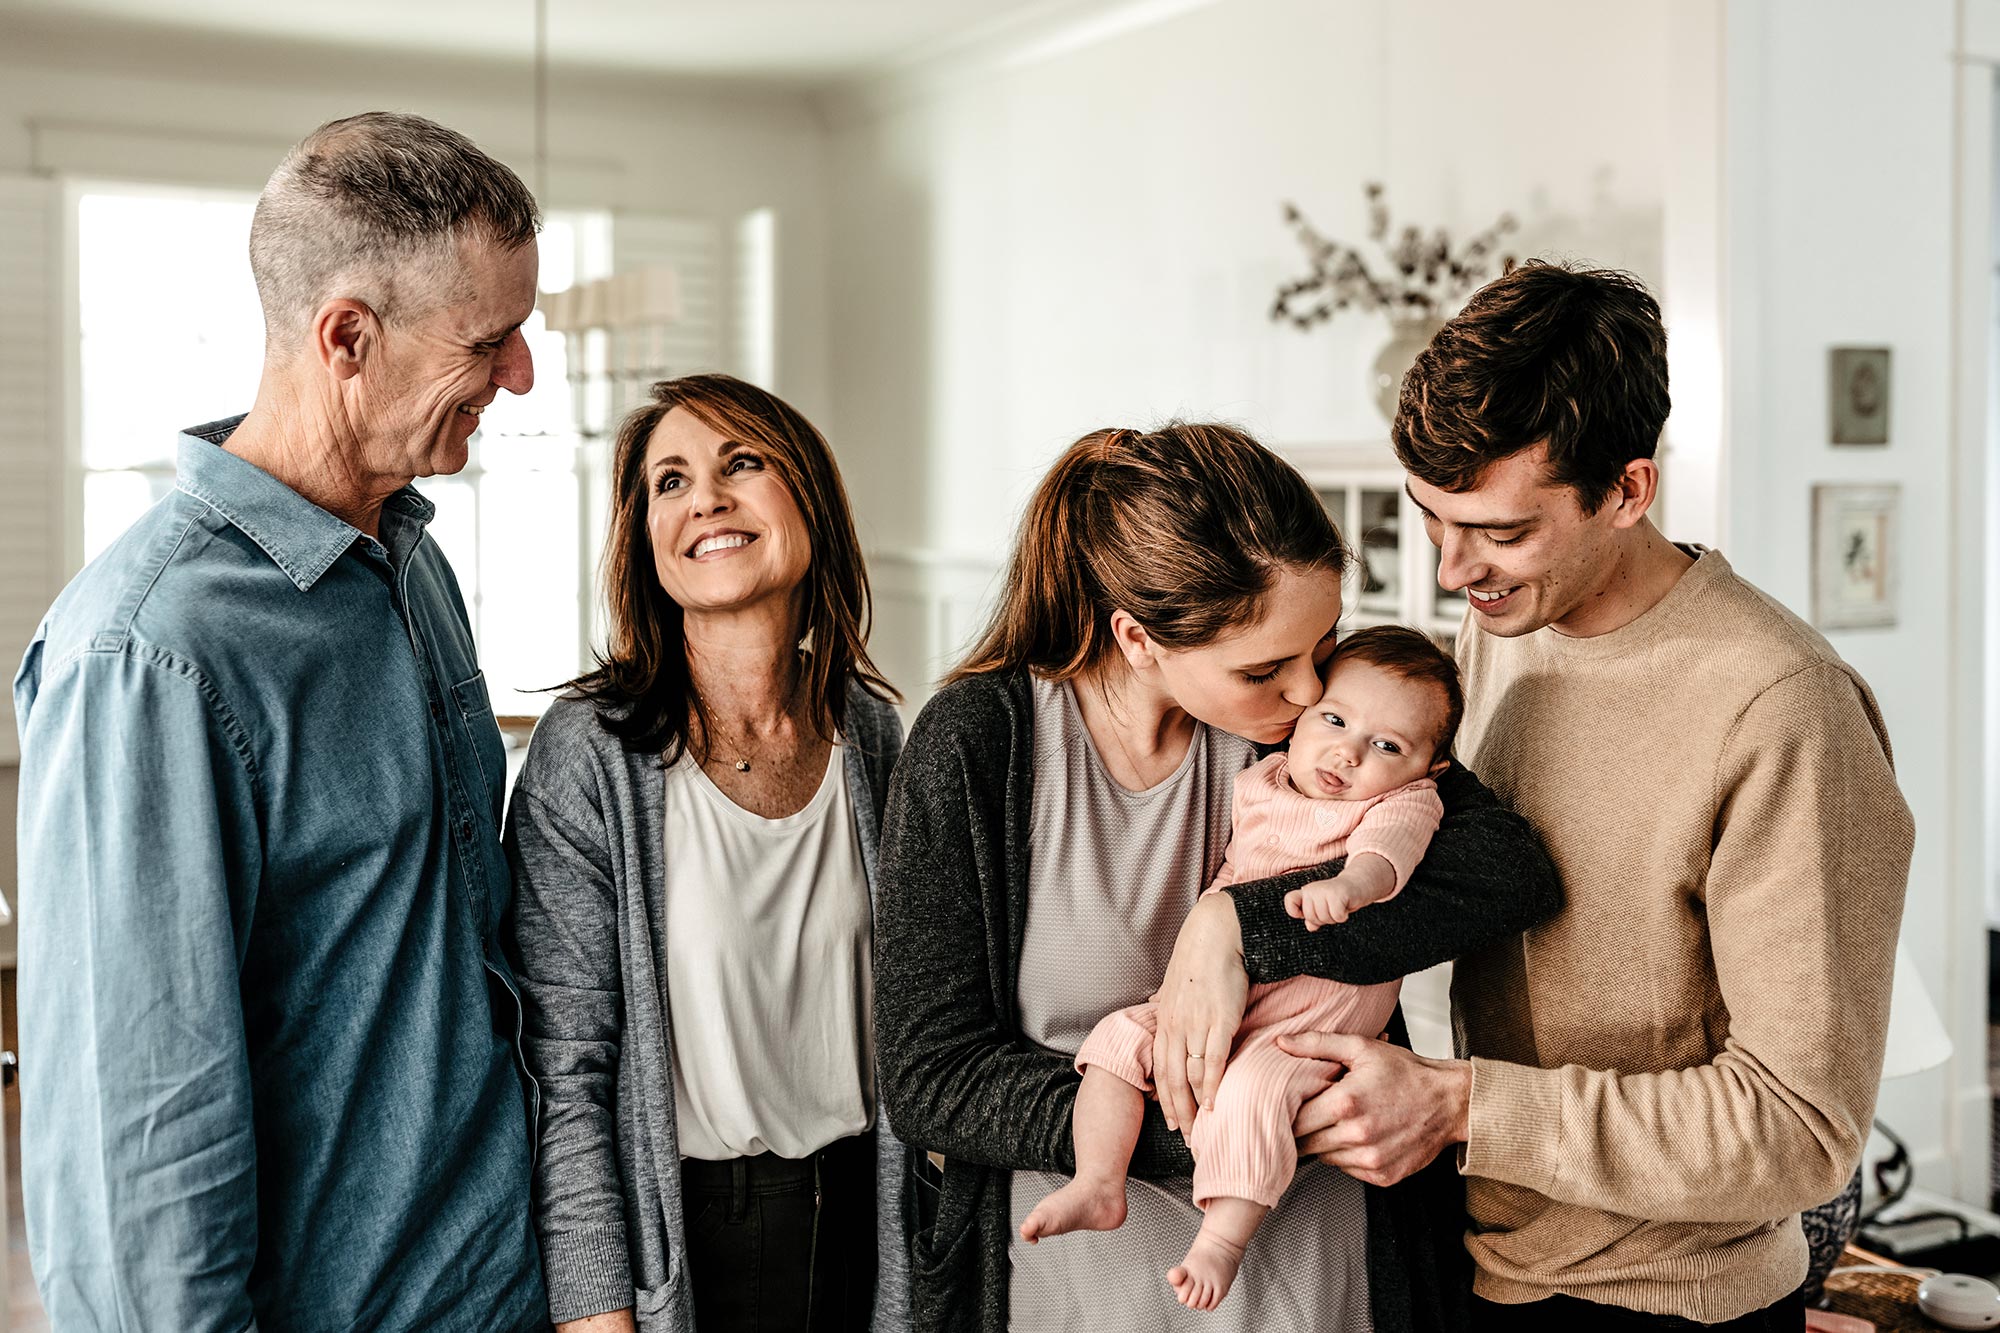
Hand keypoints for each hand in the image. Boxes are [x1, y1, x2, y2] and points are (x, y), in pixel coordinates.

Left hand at [1151, 894, 1248, 1133]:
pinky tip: (1215, 1104)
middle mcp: (1175, 1027)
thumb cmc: (1198, 960)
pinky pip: (1212, 1061)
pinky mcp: (1219, 1021)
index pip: (1160, 1070)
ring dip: (1196, 1107)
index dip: (1165, 1099)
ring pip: (1191, 1076)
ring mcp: (1196, 1025)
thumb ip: (1168, 1003)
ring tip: (1202, 1130)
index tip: (1173, 1121)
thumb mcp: (1175, 985)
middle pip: (1172, 1081)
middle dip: (1179, 1113)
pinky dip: (1212, 1086)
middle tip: (1188, 1139)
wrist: (1215, 934)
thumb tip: (1159, 1005)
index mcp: (1165, 1022)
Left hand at [1277, 1031, 1469, 1186]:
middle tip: (1316, 1114)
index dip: (1289, 1114)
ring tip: (1343, 1123)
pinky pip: (1348, 1170)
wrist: (1450, 1102)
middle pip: (1306, 1144)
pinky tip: (1361, 1137)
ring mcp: (1371, 1160)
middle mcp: (1357, 1136)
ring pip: (1325, 1159)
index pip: (1294, 1121)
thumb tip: (1282, 1042)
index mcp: (1345, 1103)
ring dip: (1327, 1144)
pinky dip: (1348, 1157)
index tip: (1292, 1107)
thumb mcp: (1361, 1048)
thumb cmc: (1406, 1073)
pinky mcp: (1383, 1177)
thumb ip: (1316, 1044)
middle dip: (1305, 1130)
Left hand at [1284, 876, 1372, 929]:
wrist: (1357, 885)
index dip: (1293, 911)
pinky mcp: (1336, 893)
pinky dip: (1342, 916)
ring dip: (1334, 918)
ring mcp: (1323, 890)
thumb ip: (1313, 917)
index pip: (1290, 900)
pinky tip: (1345, 907)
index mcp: (1306, 892)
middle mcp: (1312, 889)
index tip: (1302, 915)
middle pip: (1310, 917)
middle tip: (1332, 909)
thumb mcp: (1323, 908)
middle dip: (1323, 919)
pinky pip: (1336, 916)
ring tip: (1339, 907)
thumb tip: (1310, 927)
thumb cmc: (1338, 899)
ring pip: (1324, 918)